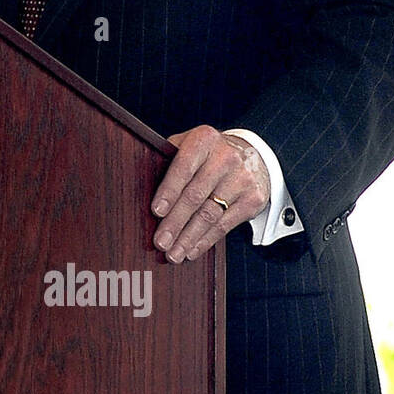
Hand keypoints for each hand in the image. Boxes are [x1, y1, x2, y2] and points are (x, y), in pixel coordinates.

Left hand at [151, 127, 269, 262]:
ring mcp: (243, 178)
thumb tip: (139, 190)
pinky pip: (225, 225)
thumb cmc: (205, 155)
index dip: (169, 190)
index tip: (156, 211)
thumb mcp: (187, 146)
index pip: (184, 167)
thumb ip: (167, 160)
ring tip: (172, 254)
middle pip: (196, 195)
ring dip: (188, 238)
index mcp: (204, 140)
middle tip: (160, 242)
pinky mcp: (254, 199)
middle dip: (175, 222)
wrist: (252, 156)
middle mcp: (226, 157)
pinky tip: (191, 250)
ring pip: (210, 214)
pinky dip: (205, 241)